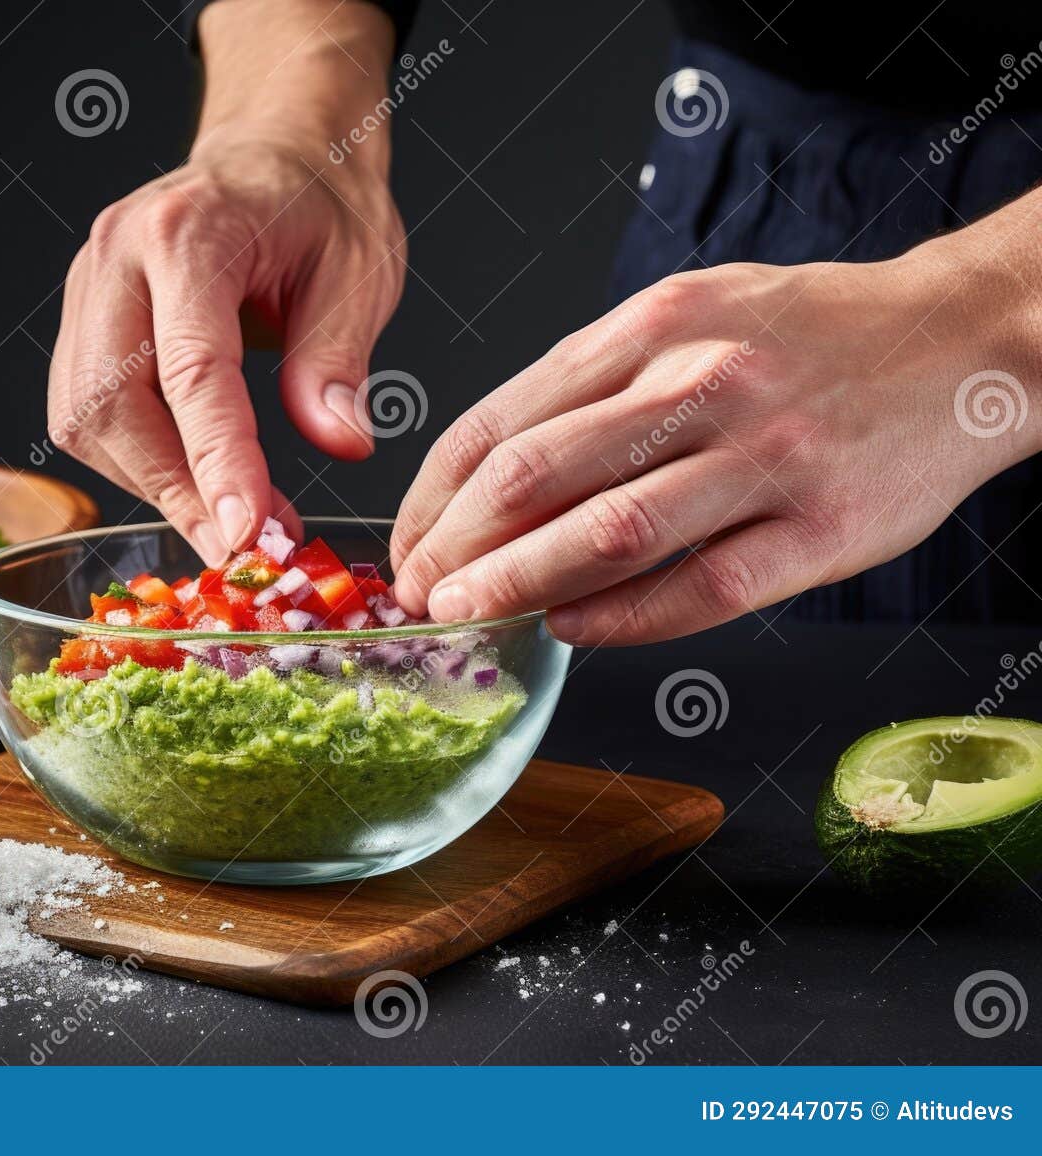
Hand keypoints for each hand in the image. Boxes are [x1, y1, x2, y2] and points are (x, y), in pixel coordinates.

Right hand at [46, 0, 404, 564]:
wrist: (277, 151)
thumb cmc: (320, 205)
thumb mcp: (360, 273)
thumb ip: (338, 360)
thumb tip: (341, 444)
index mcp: (190, 231)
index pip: (190, 367)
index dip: (214, 460)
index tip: (244, 534)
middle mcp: (117, 254)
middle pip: (110, 402)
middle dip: (172, 488)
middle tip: (240, 544)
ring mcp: (88, 285)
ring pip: (84, 418)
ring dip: (150, 483)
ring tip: (228, 515)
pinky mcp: (82, 318)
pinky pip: (86, 412)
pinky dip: (135, 461)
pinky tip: (193, 480)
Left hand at [390, 219, 1041, 644]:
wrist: (961, 342)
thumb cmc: (807, 335)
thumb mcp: (689, 314)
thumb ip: (594, 382)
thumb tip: (489, 476)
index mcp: (653, 326)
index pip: (502, 419)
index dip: (433, 496)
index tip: (407, 543)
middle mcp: (701, 382)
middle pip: (535, 475)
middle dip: (454, 547)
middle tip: (419, 594)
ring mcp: (766, 456)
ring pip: (608, 532)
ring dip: (518, 584)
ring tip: (468, 617)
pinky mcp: (823, 528)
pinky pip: (704, 587)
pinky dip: (624, 618)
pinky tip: (573, 630)